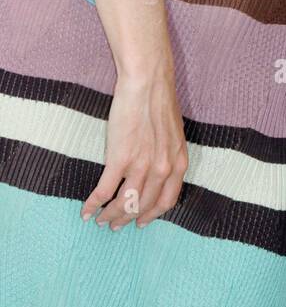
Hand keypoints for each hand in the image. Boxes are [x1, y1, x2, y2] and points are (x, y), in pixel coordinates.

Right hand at [82, 69, 188, 230]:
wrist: (148, 81)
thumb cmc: (159, 101)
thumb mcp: (174, 134)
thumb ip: (169, 155)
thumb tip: (159, 172)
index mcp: (178, 162)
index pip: (167, 202)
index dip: (152, 215)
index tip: (141, 221)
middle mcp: (163, 169)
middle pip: (143, 207)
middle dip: (128, 220)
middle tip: (115, 225)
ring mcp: (141, 166)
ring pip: (124, 204)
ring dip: (110, 216)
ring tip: (100, 220)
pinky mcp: (119, 158)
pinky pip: (105, 191)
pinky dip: (93, 205)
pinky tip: (86, 211)